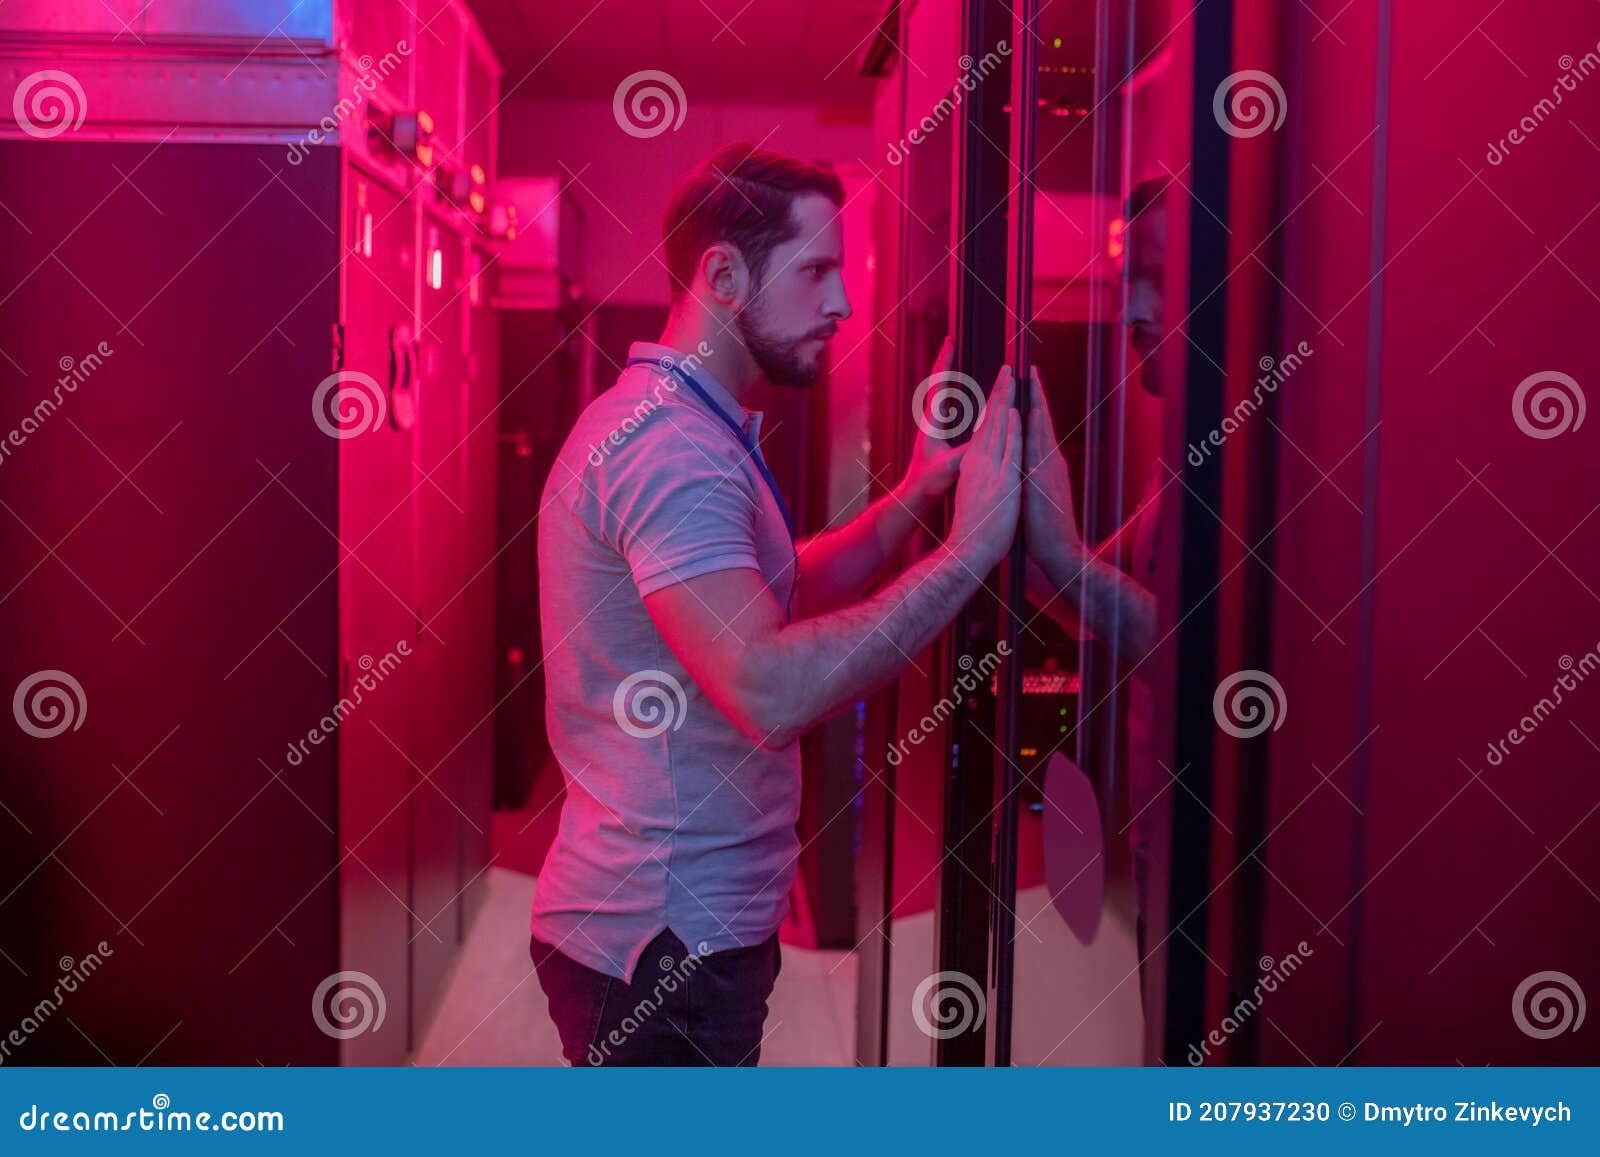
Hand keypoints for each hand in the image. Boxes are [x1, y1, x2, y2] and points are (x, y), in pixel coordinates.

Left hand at [897, 337, 969, 507]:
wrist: (915, 496)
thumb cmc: (929, 483)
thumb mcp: (951, 467)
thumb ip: (968, 451)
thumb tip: (986, 436)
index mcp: (932, 422)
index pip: (938, 384)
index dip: (945, 362)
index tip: (951, 341)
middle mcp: (930, 419)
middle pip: (937, 382)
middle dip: (945, 361)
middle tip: (952, 341)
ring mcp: (932, 425)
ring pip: (940, 393)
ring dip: (949, 375)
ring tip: (958, 359)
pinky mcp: (937, 434)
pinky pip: (946, 405)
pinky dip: (953, 393)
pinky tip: (963, 392)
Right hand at [948, 364, 1020, 572]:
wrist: (968, 552)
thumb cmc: (973, 531)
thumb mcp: (975, 499)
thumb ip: (981, 482)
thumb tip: (982, 476)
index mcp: (973, 467)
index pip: (985, 429)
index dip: (993, 406)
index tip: (1000, 388)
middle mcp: (979, 463)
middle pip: (991, 421)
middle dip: (1000, 393)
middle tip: (1006, 368)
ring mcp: (990, 470)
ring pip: (1000, 427)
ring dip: (1006, 400)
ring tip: (1010, 376)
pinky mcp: (1002, 482)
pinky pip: (1009, 449)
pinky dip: (1013, 428)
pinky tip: (1016, 410)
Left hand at [1023, 366, 1083, 570]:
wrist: (1059, 552)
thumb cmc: (1043, 527)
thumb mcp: (1035, 494)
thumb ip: (1031, 475)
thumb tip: (1023, 463)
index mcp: (1045, 464)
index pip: (1037, 428)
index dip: (1031, 405)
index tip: (1025, 383)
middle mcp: (1050, 462)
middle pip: (1041, 422)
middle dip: (1036, 394)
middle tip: (1030, 368)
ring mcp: (1049, 470)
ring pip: (1041, 430)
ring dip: (1036, 404)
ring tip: (1031, 380)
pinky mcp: (1045, 481)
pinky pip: (1038, 449)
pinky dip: (1034, 430)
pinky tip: (1030, 415)